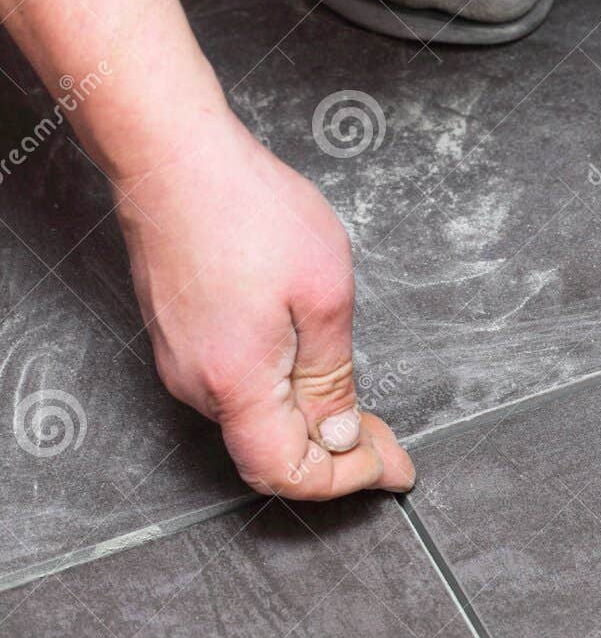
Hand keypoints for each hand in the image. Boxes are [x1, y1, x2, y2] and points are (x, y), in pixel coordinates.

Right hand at [114, 100, 413, 499]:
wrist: (172, 158)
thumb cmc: (248, 210)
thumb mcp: (323, 296)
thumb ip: (331, 377)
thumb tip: (336, 435)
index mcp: (235, 383)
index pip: (286, 472)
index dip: (345, 480)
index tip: (392, 467)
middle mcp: (197, 384)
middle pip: (270, 454)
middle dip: (337, 457)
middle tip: (390, 445)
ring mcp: (183, 361)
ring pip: (254, 422)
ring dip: (311, 425)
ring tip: (362, 410)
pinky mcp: (181, 337)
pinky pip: (237, 390)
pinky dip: (283, 396)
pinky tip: (315, 373)